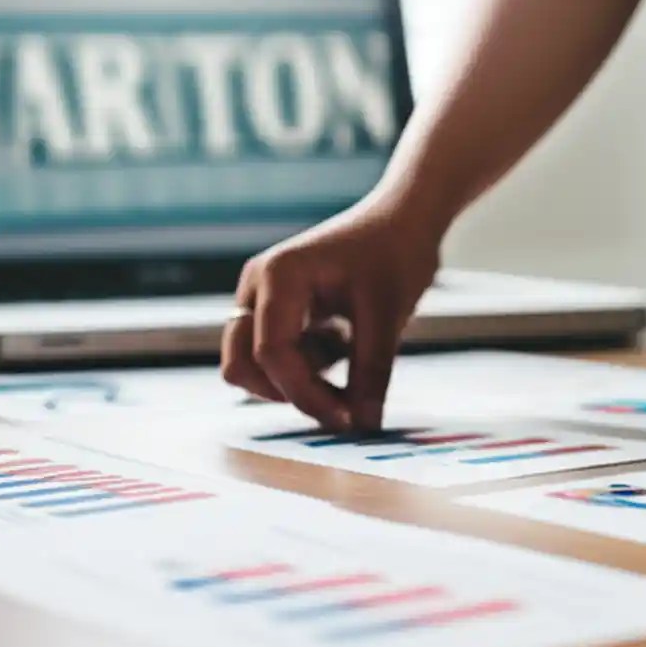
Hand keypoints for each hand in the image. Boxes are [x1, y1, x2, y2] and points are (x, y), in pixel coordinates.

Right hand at [221, 195, 440, 430]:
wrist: (403, 220)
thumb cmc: (395, 254)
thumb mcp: (388, 315)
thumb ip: (372, 372)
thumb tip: (365, 426)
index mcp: (278, 276)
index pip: (272, 353)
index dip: (306, 395)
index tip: (348, 420)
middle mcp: (257, 286)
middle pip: (242, 364)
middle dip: (290, 391)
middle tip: (345, 399)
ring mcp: (260, 298)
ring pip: (254, 365)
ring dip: (298, 378)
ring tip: (346, 352)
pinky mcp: (274, 311)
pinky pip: (273, 356)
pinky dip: (305, 366)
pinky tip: (342, 342)